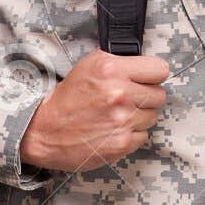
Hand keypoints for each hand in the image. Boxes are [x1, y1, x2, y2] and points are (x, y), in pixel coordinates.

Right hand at [18, 48, 170, 172]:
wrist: (44, 130)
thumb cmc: (68, 98)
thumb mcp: (89, 65)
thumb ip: (120, 61)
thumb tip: (145, 65)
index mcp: (111, 70)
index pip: (160, 69)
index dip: (152, 75)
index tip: (146, 79)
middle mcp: (119, 94)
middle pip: (159, 95)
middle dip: (146, 96)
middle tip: (129, 99)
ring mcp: (122, 120)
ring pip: (153, 116)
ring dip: (139, 116)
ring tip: (118, 115)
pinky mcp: (122, 143)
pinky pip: (143, 135)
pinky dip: (131, 134)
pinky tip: (114, 129)